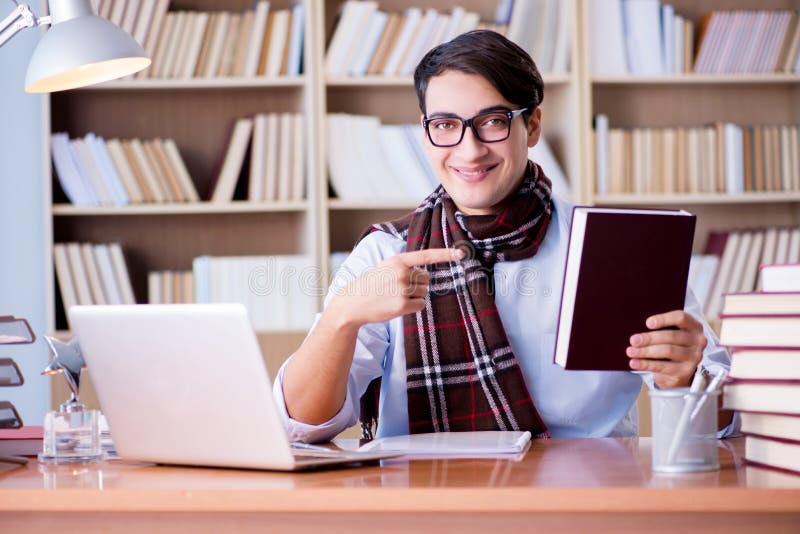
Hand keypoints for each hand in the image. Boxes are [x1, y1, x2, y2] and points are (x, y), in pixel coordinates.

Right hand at [329, 247, 463, 327]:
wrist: (353, 303)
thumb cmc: (372, 285)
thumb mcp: (386, 267)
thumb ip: (405, 266)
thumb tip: (426, 274)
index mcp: (398, 260)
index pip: (426, 255)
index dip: (445, 254)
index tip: (462, 253)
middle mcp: (402, 272)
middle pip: (427, 279)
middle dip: (417, 284)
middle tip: (397, 288)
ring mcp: (402, 289)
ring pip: (424, 292)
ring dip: (414, 296)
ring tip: (395, 296)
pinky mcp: (402, 305)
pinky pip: (421, 304)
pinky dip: (413, 306)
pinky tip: (397, 305)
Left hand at [626, 310, 706, 388]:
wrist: (677, 372)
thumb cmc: (670, 346)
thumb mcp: (669, 334)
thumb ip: (659, 329)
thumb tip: (637, 329)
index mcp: (694, 326)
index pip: (681, 318)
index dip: (664, 319)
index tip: (647, 323)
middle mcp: (698, 341)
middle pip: (672, 336)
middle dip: (649, 338)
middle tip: (633, 340)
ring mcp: (694, 357)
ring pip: (667, 351)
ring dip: (646, 351)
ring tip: (630, 351)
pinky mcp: (685, 371)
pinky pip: (663, 366)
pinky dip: (646, 364)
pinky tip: (634, 363)